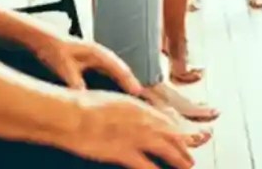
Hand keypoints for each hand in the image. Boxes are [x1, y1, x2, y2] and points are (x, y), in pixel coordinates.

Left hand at [33, 33, 141, 94]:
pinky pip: (109, 71)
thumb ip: (74, 80)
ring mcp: (97, 56)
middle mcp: (101, 53)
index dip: (129, 81)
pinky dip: (116, 79)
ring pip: (116, 70)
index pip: (119, 68)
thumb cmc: (53, 49)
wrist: (43, 38)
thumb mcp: (63, 66)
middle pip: (122, 69)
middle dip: (132, 82)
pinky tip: (116, 88)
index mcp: (97, 53)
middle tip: (143, 97)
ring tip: (133, 94)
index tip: (139, 92)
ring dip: (125, 80)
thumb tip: (84, 96)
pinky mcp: (91, 60)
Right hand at [65, 91, 198, 168]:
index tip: (185, 135)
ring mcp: (136, 137)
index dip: (178, 129)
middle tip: (190, 154)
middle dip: (184, 146)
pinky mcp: (125, 153)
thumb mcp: (114, 100)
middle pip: (173, 134)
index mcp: (140, 106)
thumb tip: (135, 112)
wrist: (71, 114)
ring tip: (187, 165)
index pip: (168, 119)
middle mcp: (144, 120)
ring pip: (167, 150)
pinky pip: (147, 166)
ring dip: (180, 159)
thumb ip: (129, 108)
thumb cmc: (85, 105)